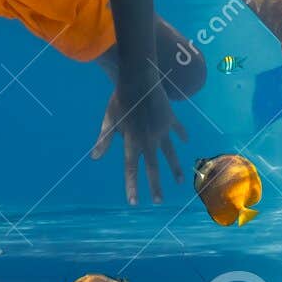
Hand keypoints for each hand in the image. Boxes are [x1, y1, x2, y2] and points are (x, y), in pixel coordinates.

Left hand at [91, 78, 185, 204]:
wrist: (139, 79)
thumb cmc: (120, 99)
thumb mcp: (109, 119)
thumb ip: (104, 139)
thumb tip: (95, 157)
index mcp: (132, 141)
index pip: (131, 168)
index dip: (132, 185)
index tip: (134, 202)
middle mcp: (149, 140)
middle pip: (152, 166)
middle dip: (155, 185)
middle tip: (158, 201)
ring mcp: (162, 130)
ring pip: (170, 153)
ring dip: (175, 168)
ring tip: (180, 181)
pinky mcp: (170, 119)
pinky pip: (177, 129)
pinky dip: (181, 134)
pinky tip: (186, 141)